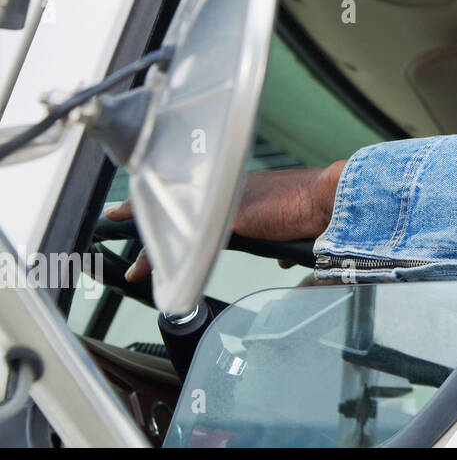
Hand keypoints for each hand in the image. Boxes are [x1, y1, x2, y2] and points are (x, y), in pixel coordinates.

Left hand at [104, 159, 346, 283]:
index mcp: (251, 191)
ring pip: (178, 220)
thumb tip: (280, 257)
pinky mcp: (231, 218)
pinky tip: (144, 267)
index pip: (207, 199)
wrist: (335, 198)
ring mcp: (231, 202)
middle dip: (150, 211)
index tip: (165, 212)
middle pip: (183, 203)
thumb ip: (283, 240)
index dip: (184, 206)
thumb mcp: (296, 225)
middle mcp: (235, 192)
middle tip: (118, 215)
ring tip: (124, 243)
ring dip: (149, 234)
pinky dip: (162, 254)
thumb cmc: (323, 209)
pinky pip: (186, 240)